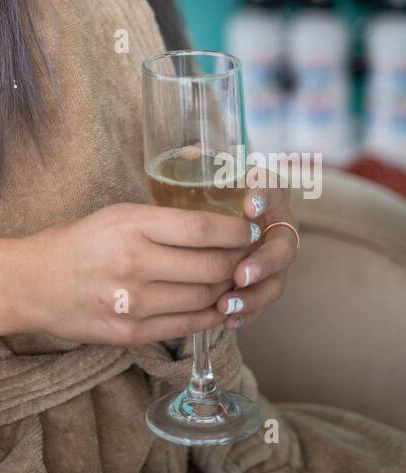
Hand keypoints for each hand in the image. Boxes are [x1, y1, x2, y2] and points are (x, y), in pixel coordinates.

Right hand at [11, 201, 260, 346]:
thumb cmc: (78, 242)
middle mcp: (134, 263)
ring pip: (205, 298)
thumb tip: (219, 229)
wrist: (33, 282)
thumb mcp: (117, 216)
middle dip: (240, 263)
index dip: (236, 231)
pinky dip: (210, 315)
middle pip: (212, 266)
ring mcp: (133, 302)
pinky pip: (187, 326)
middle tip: (248, 258)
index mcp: (131, 225)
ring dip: (227, 290)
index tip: (250, 230)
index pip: (202, 228)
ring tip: (232, 281)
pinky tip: (215, 305)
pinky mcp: (130, 333)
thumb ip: (163, 223)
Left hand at [215, 173, 298, 330]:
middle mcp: (276, 226)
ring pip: (276, 280)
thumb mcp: (202, 174)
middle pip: (284, 245)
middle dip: (264, 262)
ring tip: (227, 305)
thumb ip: (201, 162)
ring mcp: (273, 258)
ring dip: (254, 295)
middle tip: (241, 273)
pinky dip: (248, 313)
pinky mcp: (264, 283)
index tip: (248, 203)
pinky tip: (227, 321)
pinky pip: (262, 302)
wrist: (213, 216)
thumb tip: (189, 151)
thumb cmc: (203, 191)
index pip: (275, 189)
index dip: (265, 196)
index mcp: (267, 194)